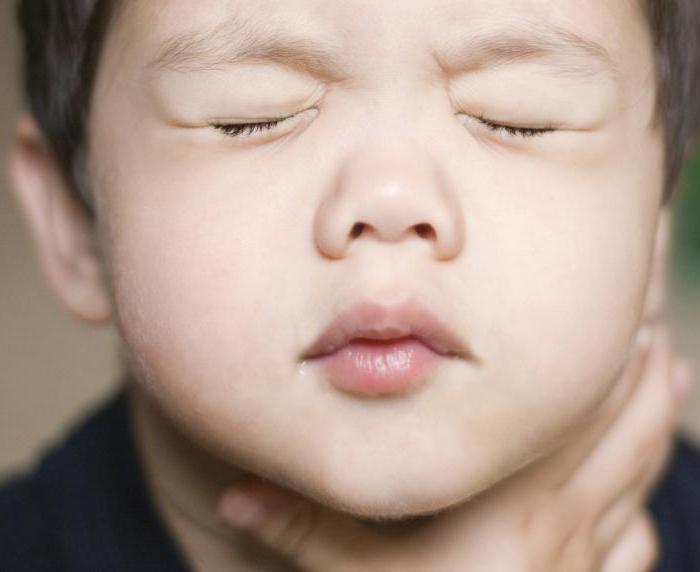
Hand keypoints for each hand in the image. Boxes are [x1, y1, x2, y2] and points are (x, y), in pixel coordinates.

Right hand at [217, 324, 693, 571]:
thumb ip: (300, 527)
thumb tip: (232, 490)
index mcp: (509, 507)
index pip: (567, 420)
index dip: (600, 369)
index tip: (619, 323)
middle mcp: (560, 528)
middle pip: (625, 440)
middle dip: (648, 384)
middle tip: (657, 334)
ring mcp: (583, 565)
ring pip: (638, 482)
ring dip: (658, 429)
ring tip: (672, 379)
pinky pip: (635, 547)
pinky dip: (643, 511)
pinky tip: (641, 503)